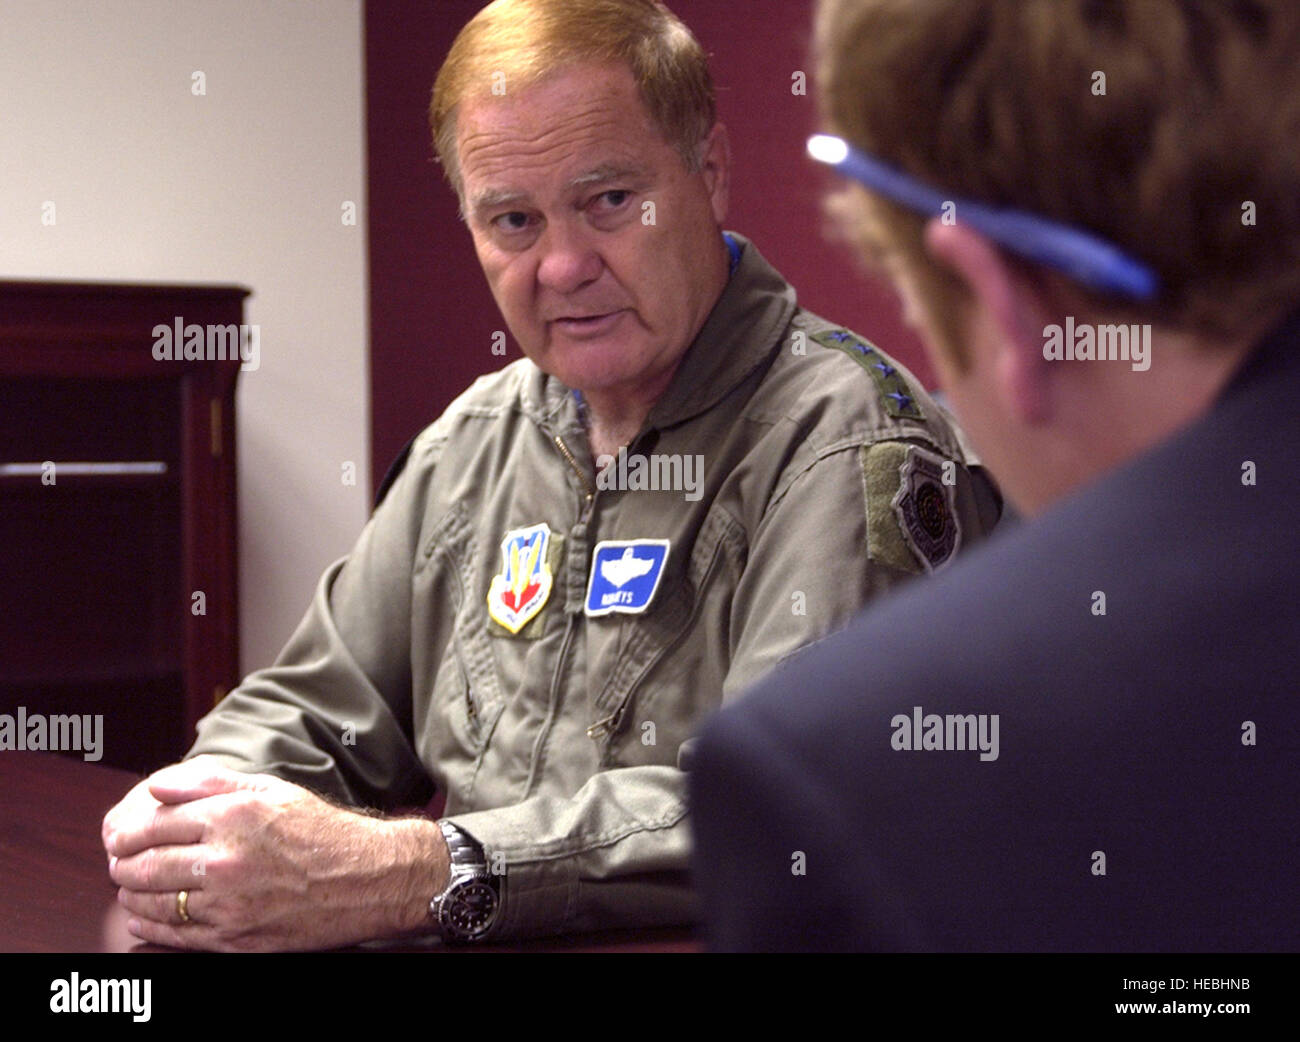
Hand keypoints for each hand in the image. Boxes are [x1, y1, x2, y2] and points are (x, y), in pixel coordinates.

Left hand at [102, 757, 448, 950]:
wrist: (368, 878)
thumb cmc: (323, 832)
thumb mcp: (272, 790)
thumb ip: (212, 783)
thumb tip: (158, 786)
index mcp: (233, 817)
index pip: (152, 824)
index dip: (127, 832)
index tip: (120, 835)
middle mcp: (225, 860)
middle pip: (143, 865)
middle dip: (123, 864)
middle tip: (120, 862)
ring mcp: (228, 904)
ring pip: (151, 903)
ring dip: (131, 894)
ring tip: (132, 886)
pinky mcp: (235, 938)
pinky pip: (173, 936)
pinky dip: (148, 925)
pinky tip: (145, 916)